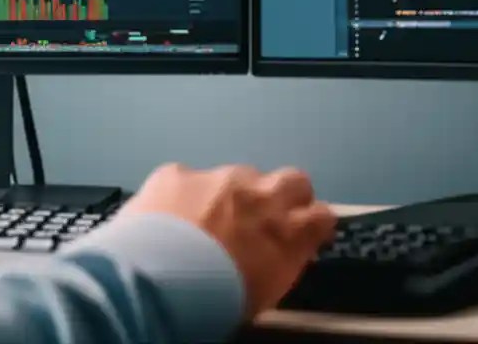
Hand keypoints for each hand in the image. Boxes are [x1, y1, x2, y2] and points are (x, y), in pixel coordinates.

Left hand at [119, 163, 336, 317]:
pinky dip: (180, 195)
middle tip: (262, 218)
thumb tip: (276, 255)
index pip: (322, 216)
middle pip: (292, 180)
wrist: (155, 285)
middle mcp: (261, 197)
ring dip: (229, 194)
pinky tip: (165, 218)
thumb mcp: (263, 294)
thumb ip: (277, 263)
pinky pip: (186, 179)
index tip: (299, 234)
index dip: (310, 224)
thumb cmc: (216, 303)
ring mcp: (219, 179)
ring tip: (205, 222)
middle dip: (282, 195)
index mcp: (288, 234)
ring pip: (237, 175)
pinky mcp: (177, 174)